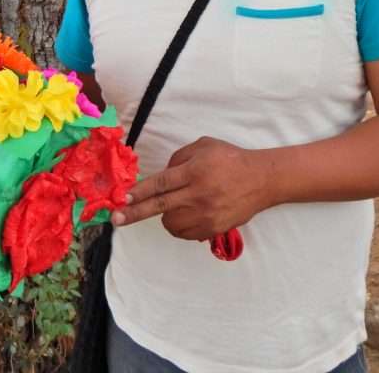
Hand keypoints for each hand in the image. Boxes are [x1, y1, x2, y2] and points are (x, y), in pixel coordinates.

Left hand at [112, 137, 267, 240]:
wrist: (261, 180)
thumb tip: (160, 176)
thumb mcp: (204, 146)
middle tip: (117, 219)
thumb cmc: (230, 159)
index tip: (122, 199)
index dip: (139, 192)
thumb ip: (179, 158)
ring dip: (163, 216)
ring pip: (171, 223)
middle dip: (134, 213)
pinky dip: (178, 225)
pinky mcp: (213, 228)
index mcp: (196, 171)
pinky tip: (184, 214)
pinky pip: (184, 233)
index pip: (161, 184)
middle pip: (160, 206)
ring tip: (172, 206)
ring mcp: (207, 214)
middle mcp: (200, 194)